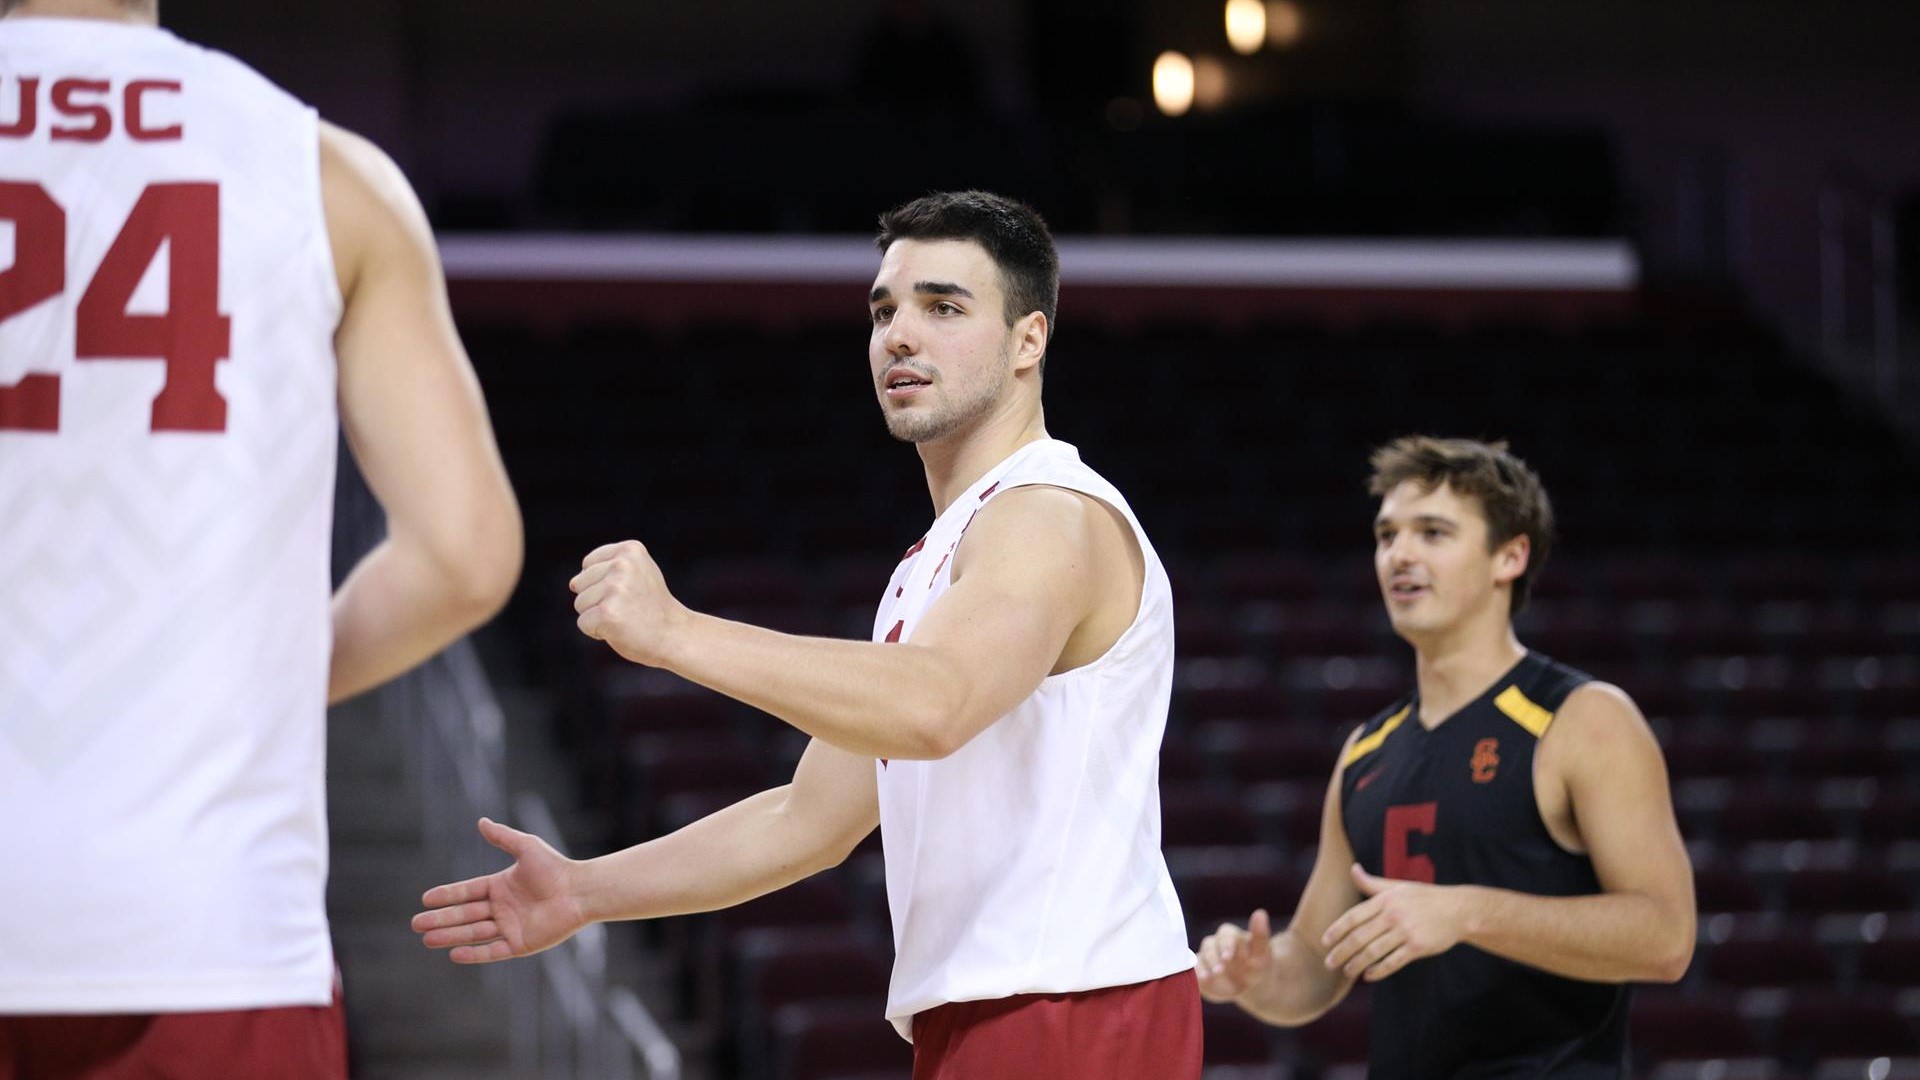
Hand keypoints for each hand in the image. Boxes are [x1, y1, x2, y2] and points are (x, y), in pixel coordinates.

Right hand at [412, 817, 590, 963]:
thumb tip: (481, 821)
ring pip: (474, 933)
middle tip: (416, 924)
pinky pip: (493, 950)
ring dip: (451, 936)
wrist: (580, 891)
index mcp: (501, 887)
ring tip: (427, 939)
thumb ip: (503, 837)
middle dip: (441, 919)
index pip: (467, 892)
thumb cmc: (556, 868)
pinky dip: (474, 953)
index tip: (425, 898)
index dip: (447, 896)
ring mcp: (510, 927)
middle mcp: (503, 908)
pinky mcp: (521, 944)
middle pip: (465, 915)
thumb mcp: (526, 847)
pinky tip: (454, 954)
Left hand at [570, 541, 687, 666]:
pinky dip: (597, 631)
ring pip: (580, 604)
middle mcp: (622, 565)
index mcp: (630, 549)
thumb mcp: (638, 572)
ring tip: (626, 617)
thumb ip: (608, 567)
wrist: (675, 635)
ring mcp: (615, 588)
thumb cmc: (653, 607)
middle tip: (628, 607)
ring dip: (598, 616)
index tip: (630, 592)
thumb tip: (572, 583)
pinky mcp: (607, 613)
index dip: (603, 583)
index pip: (588, 565)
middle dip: (597, 599)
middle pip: (580, 583)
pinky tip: (621, 629)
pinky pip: (583, 623)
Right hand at [1196, 908, 1273, 1002]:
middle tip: (1220, 970)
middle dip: (1214, 958)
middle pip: (1209, 945)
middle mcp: (1215, 943)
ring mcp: (1206, 957)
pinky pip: (1193, 970)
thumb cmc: (1257, 965)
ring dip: (1204, 967)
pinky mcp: (1199, 970)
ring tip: (1210, 977)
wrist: (1250, 985)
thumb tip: (1260, 912)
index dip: (1226, 944)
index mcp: (1230, 935)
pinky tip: (1202, 980)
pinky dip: (1196, 974)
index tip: (1229, 956)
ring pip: (1200, 957)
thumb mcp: (1262, 953)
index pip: (1225, 934)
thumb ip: (1260, 934)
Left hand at [1320, 864, 1466, 981]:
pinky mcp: (1418, 946)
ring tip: (1347, 971)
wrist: (1457, 909)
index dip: (1337, 930)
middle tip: (1329, 963)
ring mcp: (1406, 931)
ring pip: (1373, 951)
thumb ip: (1372, 883)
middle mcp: (1393, 914)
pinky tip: (1368, 976)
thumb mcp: (1397, 887)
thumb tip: (1352, 869)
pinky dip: (1378, 970)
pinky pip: (1393, 962)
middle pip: (1359, 936)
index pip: (1353, 916)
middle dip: (1341, 951)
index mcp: (1385, 900)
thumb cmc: (1423, 897)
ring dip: (1356, 964)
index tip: (1324, 942)